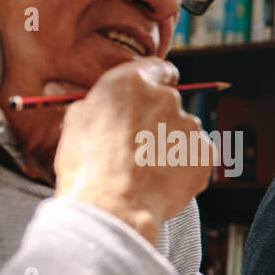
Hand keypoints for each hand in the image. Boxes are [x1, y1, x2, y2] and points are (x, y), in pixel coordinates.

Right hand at [53, 58, 212, 243]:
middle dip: (158, 119)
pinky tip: (162, 180)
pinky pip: (196, 155)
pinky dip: (185, 165)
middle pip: (169, 103)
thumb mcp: (75, 122)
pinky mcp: (205, 153)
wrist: (113, 206)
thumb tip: (69, 90)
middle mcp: (167, 98)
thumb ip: (91, 101)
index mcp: (133, 82)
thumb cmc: (87, 165)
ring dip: (171, 144)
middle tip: (139, 144)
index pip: (157, 68)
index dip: (156, 79)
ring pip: (183, 131)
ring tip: (146, 168)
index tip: (156, 89)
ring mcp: (190, 126)